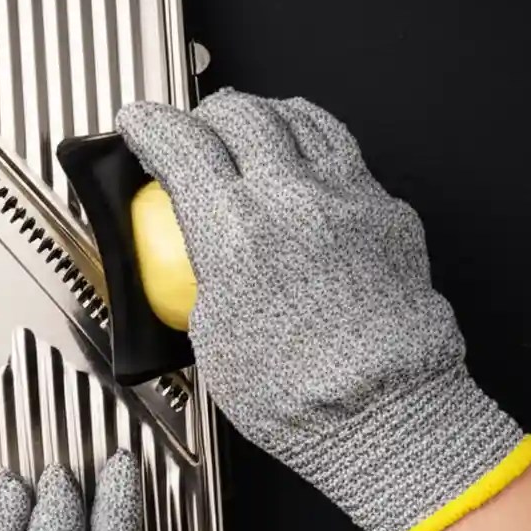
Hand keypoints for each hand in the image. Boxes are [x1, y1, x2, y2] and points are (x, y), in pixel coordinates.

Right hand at [117, 91, 530, 530]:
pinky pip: (350, 158)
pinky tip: (311, 167)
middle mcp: (293, 200)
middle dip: (208, 113)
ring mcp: (348, 199)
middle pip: (243, 115)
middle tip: (195, 125)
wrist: (387, 416)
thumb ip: (203, 278)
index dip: (151, 124)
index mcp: (236, 231)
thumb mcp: (212, 336)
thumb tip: (200, 261)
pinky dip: (318, 149)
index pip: (182, 145)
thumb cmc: (300, 396)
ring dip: (267, 115)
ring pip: (304, 119)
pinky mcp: (389, 214)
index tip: (140, 121)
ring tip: (254, 123)